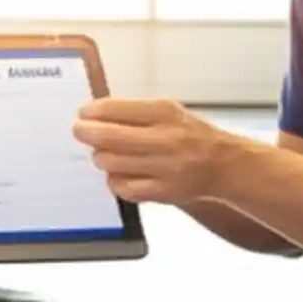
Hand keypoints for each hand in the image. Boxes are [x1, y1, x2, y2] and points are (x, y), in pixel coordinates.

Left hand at [73, 98, 232, 205]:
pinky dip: (114, 179)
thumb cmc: (189, 135)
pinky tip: (118, 172)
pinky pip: (122, 187)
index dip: (91, 112)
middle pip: (108, 137)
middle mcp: (166, 139)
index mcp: (165, 113)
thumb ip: (134, 112)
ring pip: (110, 163)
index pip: (115, 109)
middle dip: (85, 132)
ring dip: (100, 157)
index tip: (83, 113)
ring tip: (105, 152)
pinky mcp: (162, 192)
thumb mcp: (168, 111)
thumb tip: (93, 114)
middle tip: (79, 130)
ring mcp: (164, 168)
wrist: (222, 165)